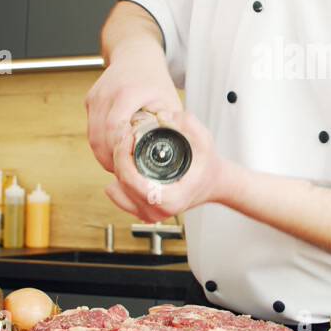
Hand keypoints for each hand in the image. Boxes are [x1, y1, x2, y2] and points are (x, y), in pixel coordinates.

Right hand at [85, 42, 181, 172]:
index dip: (118, 152)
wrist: (136, 54)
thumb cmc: (155, 78)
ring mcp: (95, 97)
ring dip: (104, 154)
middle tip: (124, 175)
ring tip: (119, 167)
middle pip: (98, 137)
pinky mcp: (90, 101)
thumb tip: (175, 151)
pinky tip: (114, 151)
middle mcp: (106, 94)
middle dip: (110, 160)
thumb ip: (170, 124)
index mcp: (126, 93)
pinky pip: (91, 129)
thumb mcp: (169, 99)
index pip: (113, 129)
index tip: (128, 168)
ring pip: (92, 136)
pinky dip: (101, 143)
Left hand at [104, 110, 232, 221]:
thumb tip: (161, 115)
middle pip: (120, 183)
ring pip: (116, 190)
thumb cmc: (209, 165)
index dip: (123, 154)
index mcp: (169, 199)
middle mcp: (157, 212)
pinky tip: (130, 163)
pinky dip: (120, 178)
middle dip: (119, 155)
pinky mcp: (143, 213)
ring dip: (118, 167)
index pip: (130, 179)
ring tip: (128, 149)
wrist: (215, 184)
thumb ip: (187, 123)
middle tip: (127, 135)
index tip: (129, 135)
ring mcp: (149, 215)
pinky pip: (119, 195)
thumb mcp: (204, 140)